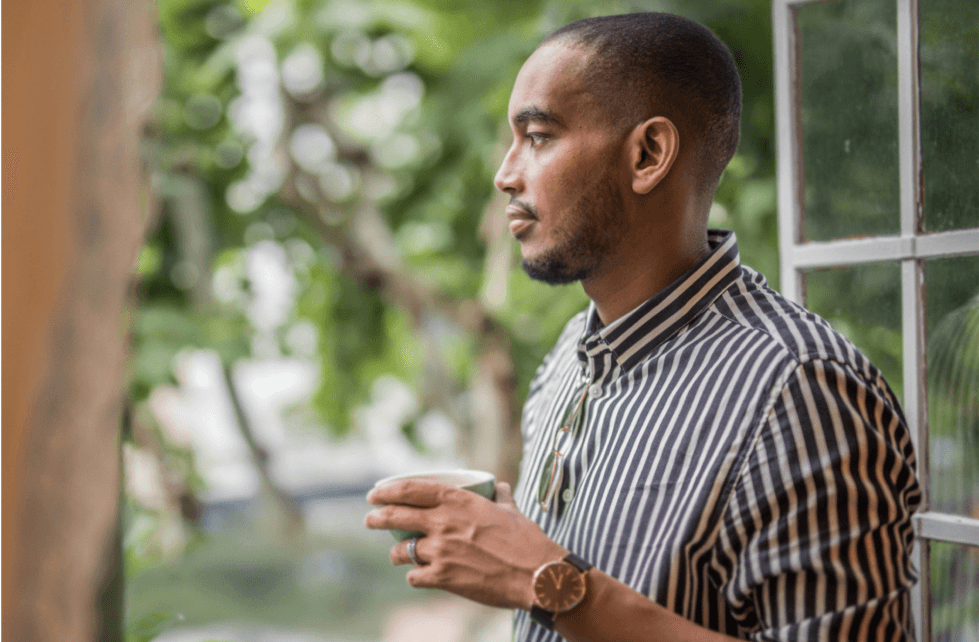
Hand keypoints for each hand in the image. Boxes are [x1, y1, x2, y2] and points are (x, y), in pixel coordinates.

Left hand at [365, 480, 565, 608]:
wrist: (536, 575)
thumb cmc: (527, 541)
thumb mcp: (511, 510)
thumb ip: (500, 497)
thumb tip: (499, 487)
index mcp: (458, 501)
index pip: (411, 489)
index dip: (388, 490)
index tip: (375, 493)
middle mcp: (444, 523)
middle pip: (396, 516)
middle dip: (377, 517)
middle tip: (370, 519)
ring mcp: (441, 551)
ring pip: (402, 550)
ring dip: (397, 553)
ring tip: (397, 554)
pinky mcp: (443, 577)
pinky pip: (415, 576)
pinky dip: (415, 576)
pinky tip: (420, 576)